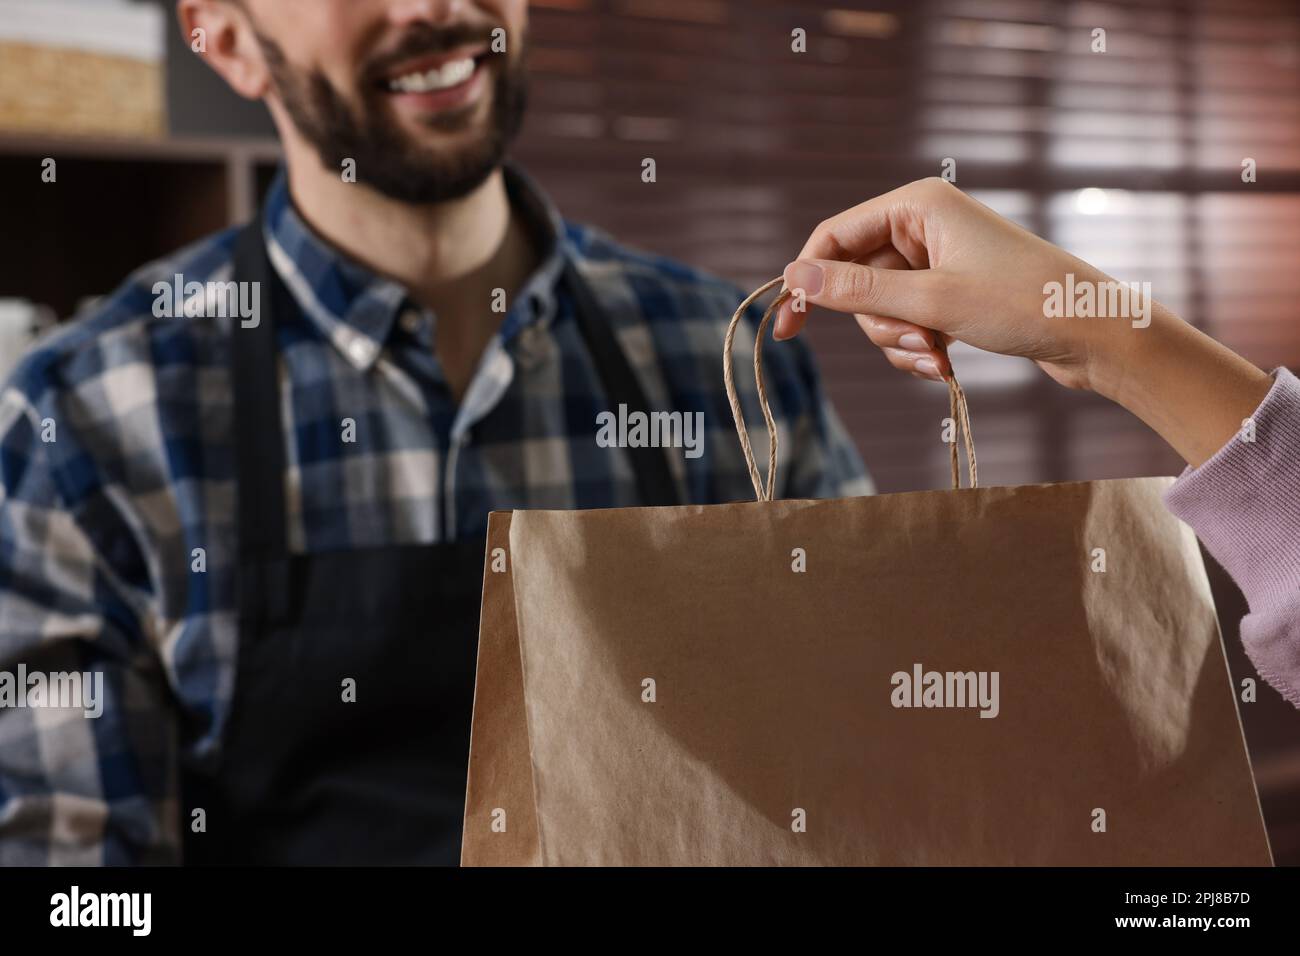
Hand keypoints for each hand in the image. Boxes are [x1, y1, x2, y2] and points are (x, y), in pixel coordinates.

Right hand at [773, 177, 1155, 393]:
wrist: (1096, 334)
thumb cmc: (1023, 304)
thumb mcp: (931, 300)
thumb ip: (857, 288)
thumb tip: (795, 276)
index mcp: (919, 204)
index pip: (835, 235)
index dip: (808, 279)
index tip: (789, 327)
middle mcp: (926, 224)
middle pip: (858, 278)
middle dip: (878, 322)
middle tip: (913, 343)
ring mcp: (940, 259)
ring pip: (881, 308)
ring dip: (900, 341)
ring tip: (938, 357)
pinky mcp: (953, 292)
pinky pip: (907, 321)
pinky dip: (918, 347)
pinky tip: (946, 363)